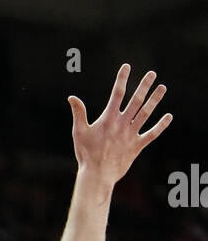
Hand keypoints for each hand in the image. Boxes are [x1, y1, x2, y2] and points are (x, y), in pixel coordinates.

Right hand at [68, 64, 171, 185]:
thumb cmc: (86, 154)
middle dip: (144, 85)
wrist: (97, 174)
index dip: (122, 78)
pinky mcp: (137, 146)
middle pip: (136, 100)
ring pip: (146, 113)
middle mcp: (122, 124)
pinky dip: (161, 125)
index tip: (127, 66)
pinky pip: (152, 134)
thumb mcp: (79, 132)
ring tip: (163, 88)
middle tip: (152, 74)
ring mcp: (131, 135)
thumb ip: (78, 113)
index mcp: (108, 118)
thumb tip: (72, 97)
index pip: (117, 93)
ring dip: (155, 100)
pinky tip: (169, 116)